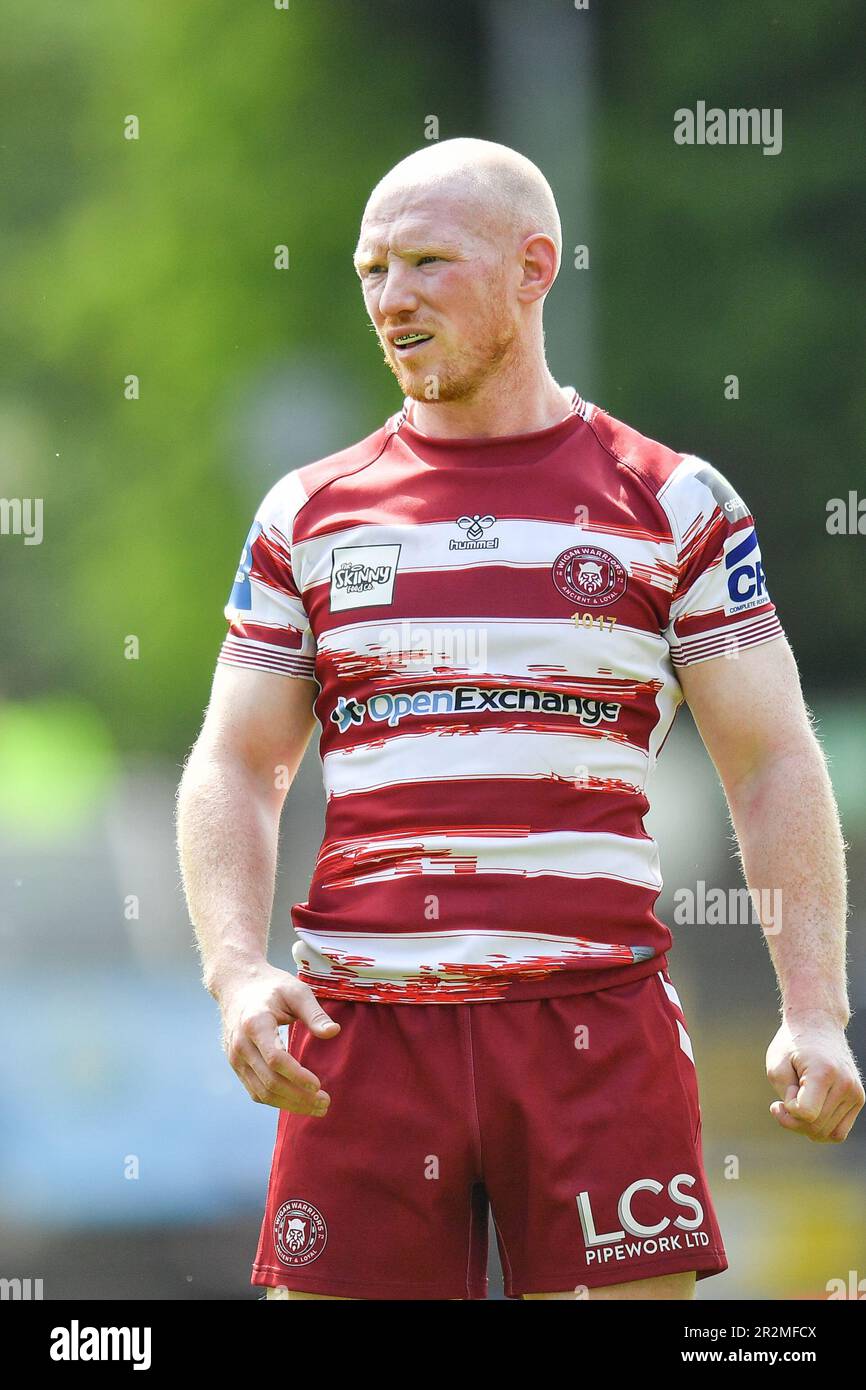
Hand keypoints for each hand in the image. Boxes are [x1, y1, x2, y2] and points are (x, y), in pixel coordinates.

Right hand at [217, 962, 340, 1114]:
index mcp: (255, 1024)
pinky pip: (255, 1091)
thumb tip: (334, 1032)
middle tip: (325, 1103)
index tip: (319, 1085)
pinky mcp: (236, 1066)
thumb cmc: (271, 987)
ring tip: (316, 1108)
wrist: (237, 986)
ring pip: (261, 1093)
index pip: (275, 1059)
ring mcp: (235, 1058)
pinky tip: (297, 1101)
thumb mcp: (296, 991)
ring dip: (289, 1105)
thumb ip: (314, 1013)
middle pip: (269, 1082)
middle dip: (298, 1097)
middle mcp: (240, 1045)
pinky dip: (277, 1100)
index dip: (297, 1076)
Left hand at [766, 1014, 863, 1141]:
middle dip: (793, 1121)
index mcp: (824, 1072)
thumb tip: (804, 1121)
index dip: (787, 1110)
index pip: (806, 1113)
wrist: (818, 1025)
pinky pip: (838, 1132)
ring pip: (827, 1134)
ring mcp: (855, 1093)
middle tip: (781, 1104)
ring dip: (806, 1127)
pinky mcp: (858, 1099)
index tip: (782, 1094)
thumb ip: (786, 1098)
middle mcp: (845, 1084)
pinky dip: (821, 1129)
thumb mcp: (776, 1066)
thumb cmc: (792, 1045)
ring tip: (796, 1106)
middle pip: (815, 1127)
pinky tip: (809, 1113)